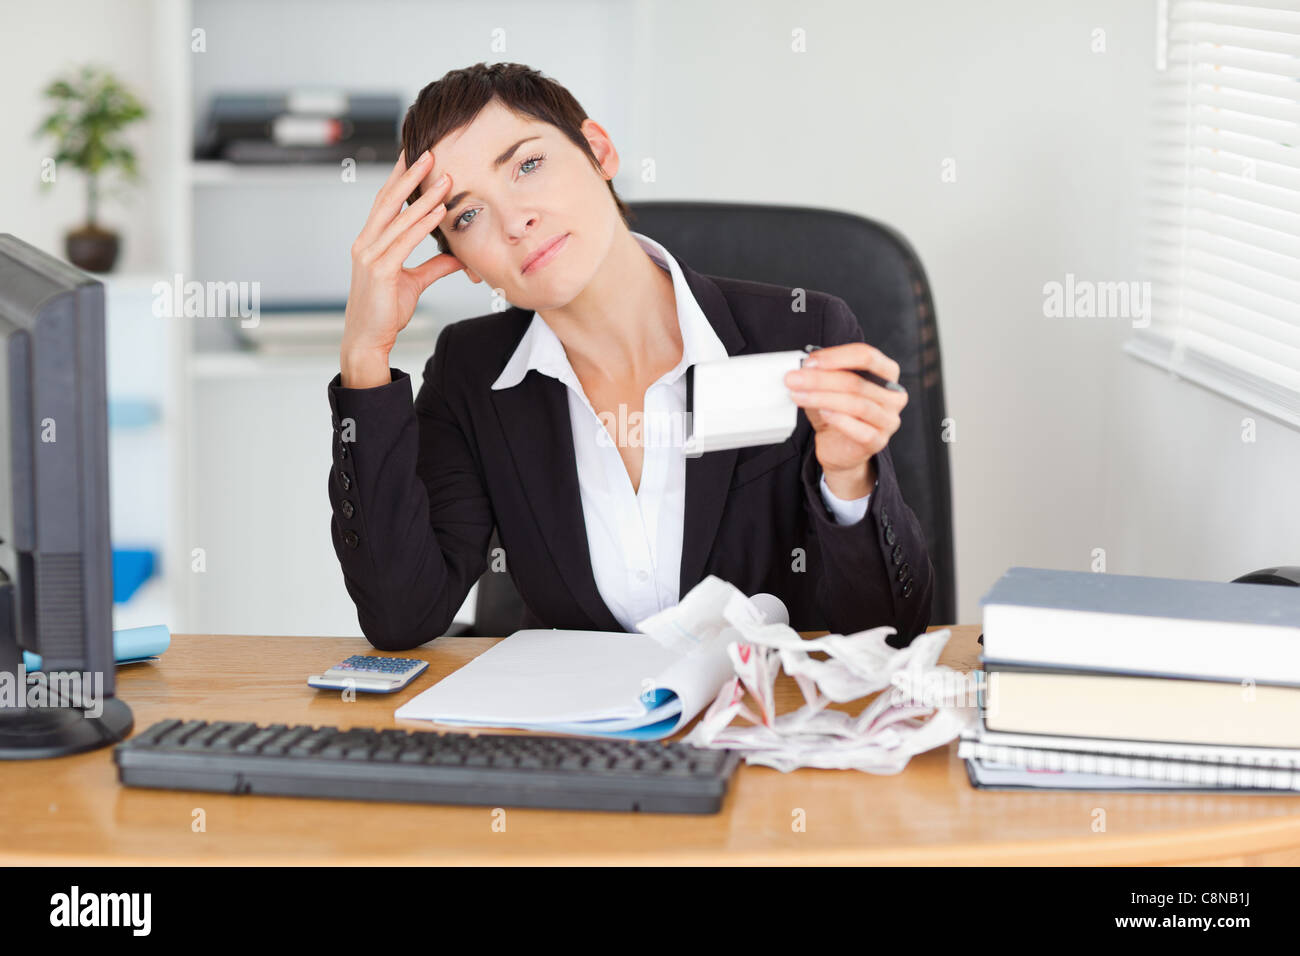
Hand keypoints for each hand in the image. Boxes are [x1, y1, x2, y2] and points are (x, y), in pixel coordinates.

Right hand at [340, 148, 465, 385]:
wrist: (368, 341)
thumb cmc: (385, 312)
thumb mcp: (413, 283)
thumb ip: (434, 266)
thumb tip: (457, 255)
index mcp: (370, 242)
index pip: (386, 202)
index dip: (400, 178)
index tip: (415, 156)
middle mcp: (366, 244)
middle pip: (389, 200)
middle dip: (409, 175)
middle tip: (430, 152)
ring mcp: (370, 256)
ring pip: (400, 219)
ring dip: (424, 197)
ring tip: (445, 178)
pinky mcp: (380, 271)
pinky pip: (405, 242)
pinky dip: (423, 224)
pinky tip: (440, 211)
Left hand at [783, 343, 907, 498]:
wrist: (839, 446)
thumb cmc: (838, 411)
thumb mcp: (830, 386)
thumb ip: (823, 373)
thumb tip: (804, 366)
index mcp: (887, 373)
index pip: (867, 356)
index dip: (837, 357)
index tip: (810, 361)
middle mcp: (894, 395)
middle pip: (857, 382)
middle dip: (820, 379)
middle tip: (794, 379)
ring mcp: (888, 420)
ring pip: (856, 404)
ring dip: (822, 398)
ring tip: (798, 396)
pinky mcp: (878, 441)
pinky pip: (860, 430)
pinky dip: (839, 419)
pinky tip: (822, 412)